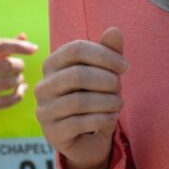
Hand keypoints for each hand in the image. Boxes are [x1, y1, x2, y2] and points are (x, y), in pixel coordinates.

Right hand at [0, 36, 37, 122]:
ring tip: (18, 79)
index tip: (34, 48)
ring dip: (19, 81)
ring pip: (8, 83)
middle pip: (6, 65)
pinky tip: (20, 90)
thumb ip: (3, 48)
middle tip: (20, 68)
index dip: (18, 46)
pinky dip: (19, 94)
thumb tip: (24, 36)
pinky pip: (9, 100)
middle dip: (19, 66)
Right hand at [34, 28, 126, 168]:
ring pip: (78, 101)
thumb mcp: (105, 74)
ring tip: (119, 104)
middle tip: (120, 89)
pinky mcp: (52, 132)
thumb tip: (114, 30)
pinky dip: (102, 119)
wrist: (87, 138)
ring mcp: (44, 110)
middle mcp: (43, 86)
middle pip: (77, 74)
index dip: (105, 55)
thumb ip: (109, 53)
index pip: (76, 49)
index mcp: (52, 64)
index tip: (125, 67)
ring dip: (107, 102)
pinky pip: (79, 123)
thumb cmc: (95, 98)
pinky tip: (112, 118)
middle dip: (107, 81)